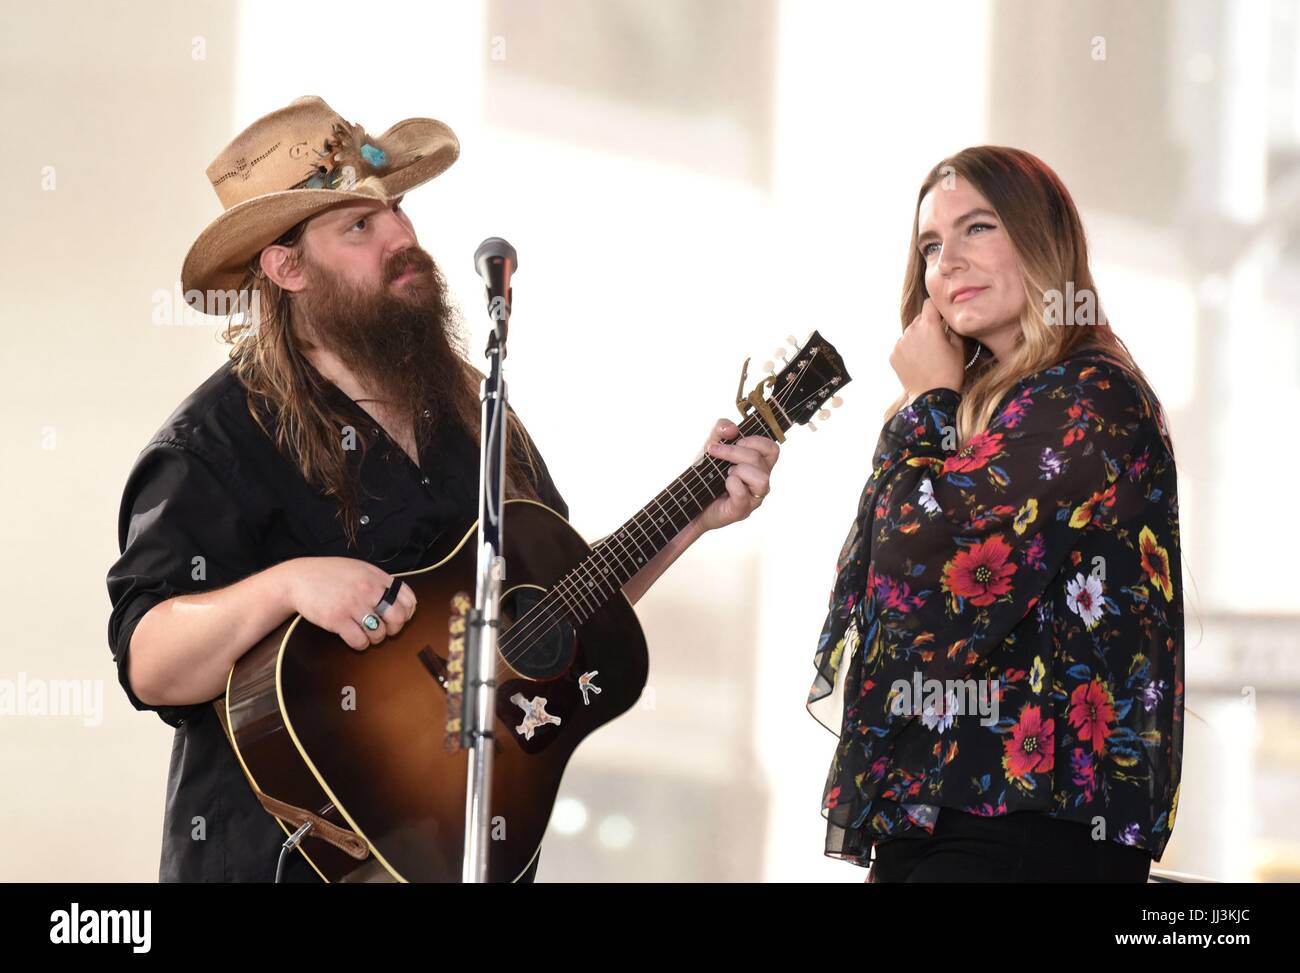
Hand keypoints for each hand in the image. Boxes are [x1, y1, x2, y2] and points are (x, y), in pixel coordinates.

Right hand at [283, 557, 416, 650]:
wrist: (298, 578)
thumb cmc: (330, 575)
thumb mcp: (360, 569)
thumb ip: (380, 582)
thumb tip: (401, 601)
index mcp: (377, 577)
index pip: (409, 599)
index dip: (407, 613)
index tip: (398, 618)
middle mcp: (368, 589)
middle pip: (398, 618)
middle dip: (393, 629)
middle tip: (383, 629)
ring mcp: (353, 604)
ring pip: (379, 633)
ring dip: (374, 638)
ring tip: (365, 632)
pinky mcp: (337, 619)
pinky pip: (359, 641)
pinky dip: (359, 644)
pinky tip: (353, 637)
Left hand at [692, 418, 779, 532]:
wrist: (689, 501)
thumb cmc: (706, 475)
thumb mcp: (712, 445)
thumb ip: (721, 430)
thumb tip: (732, 429)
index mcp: (758, 465)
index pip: (772, 449)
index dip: (756, 440)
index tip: (736, 441)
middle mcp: (760, 482)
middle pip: (760, 459)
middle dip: (734, 451)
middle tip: (715, 452)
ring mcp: (753, 498)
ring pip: (761, 478)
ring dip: (738, 470)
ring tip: (725, 474)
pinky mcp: (741, 510)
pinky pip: (743, 495)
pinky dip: (732, 485)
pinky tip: (724, 484)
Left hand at [889, 298, 964, 402]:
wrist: (931, 397)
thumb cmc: (949, 372)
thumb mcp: (958, 347)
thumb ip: (951, 328)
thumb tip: (947, 321)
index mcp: (929, 325)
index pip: (930, 303)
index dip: (936, 307)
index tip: (941, 314)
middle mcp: (911, 331)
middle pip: (919, 319)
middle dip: (928, 325)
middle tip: (937, 340)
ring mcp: (899, 343)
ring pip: (910, 333)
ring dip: (917, 338)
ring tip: (927, 355)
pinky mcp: (893, 355)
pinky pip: (902, 346)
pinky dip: (908, 350)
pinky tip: (918, 363)